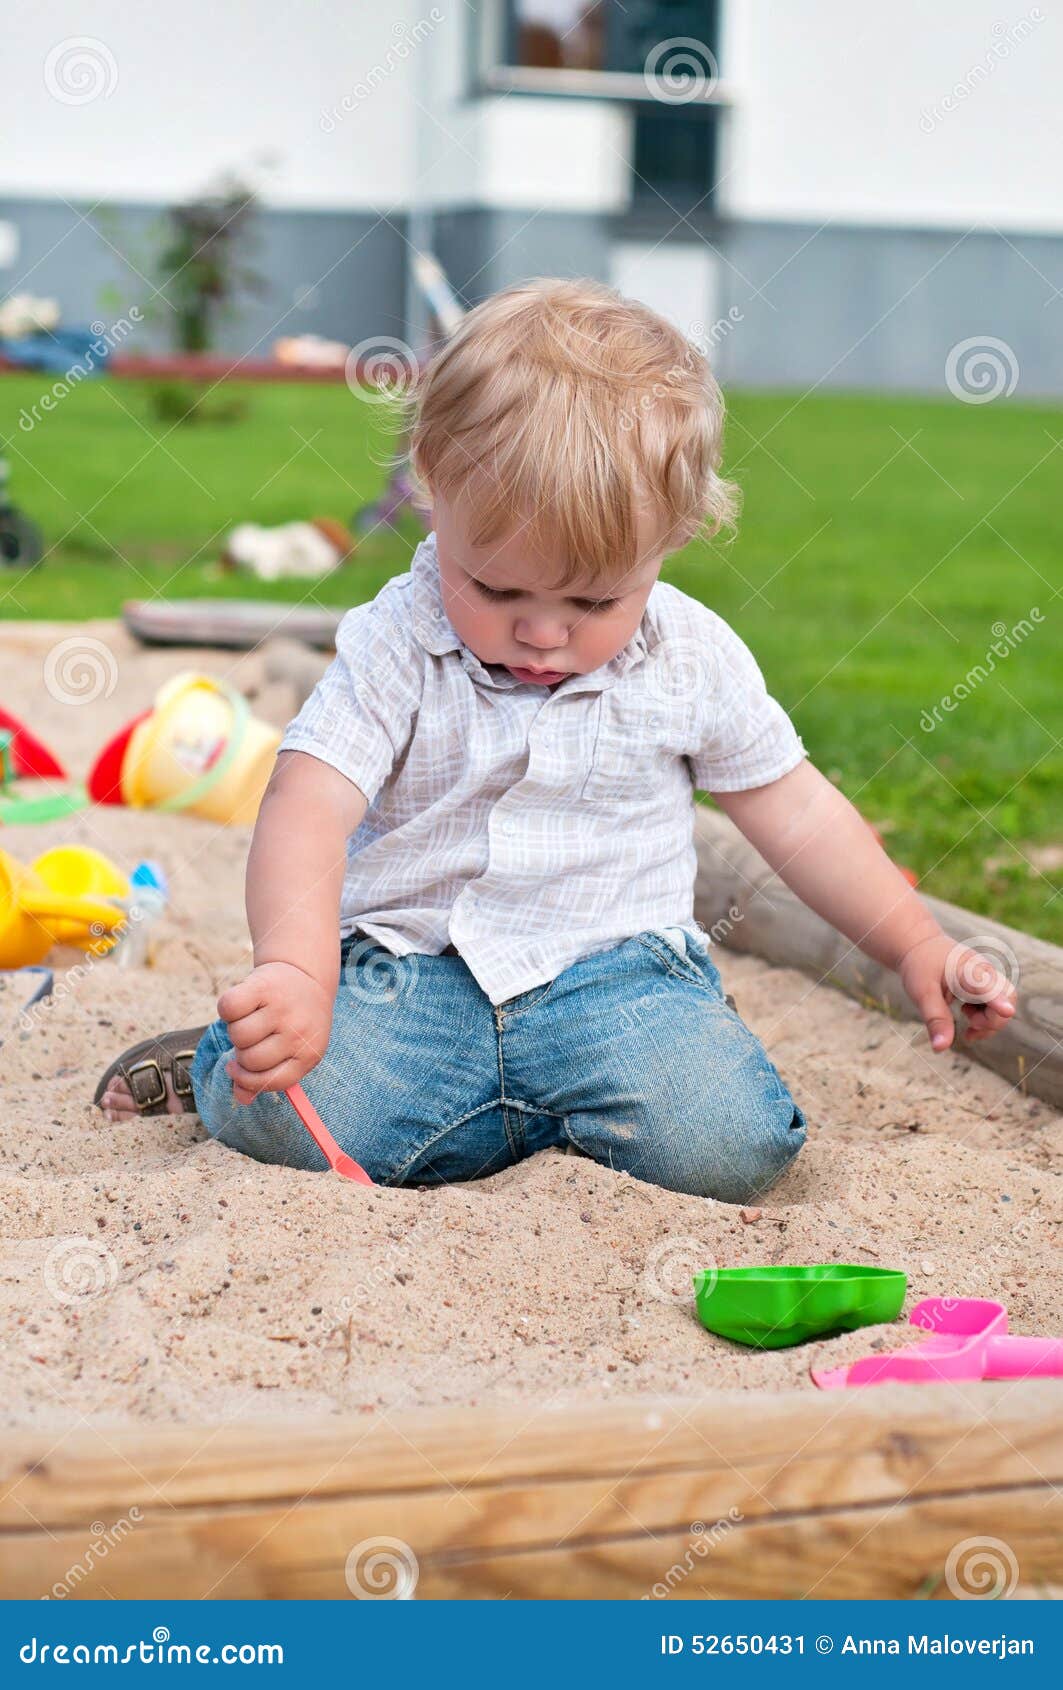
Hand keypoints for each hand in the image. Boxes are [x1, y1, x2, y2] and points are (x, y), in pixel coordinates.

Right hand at [217, 961, 333, 1104]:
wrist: (305, 974)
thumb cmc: (293, 1020)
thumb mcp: (290, 1051)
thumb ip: (266, 1076)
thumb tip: (241, 1099)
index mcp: (310, 1053)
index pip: (273, 1082)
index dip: (248, 1080)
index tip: (236, 1069)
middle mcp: (299, 1031)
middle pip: (249, 1059)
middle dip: (241, 1052)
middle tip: (250, 1038)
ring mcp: (283, 1008)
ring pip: (238, 1036)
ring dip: (234, 1029)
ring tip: (248, 1019)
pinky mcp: (264, 986)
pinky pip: (228, 1008)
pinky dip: (227, 1009)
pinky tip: (241, 1004)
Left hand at [897, 933, 1016, 1052]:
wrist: (921, 946)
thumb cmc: (921, 967)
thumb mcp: (922, 993)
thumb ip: (935, 1019)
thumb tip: (940, 1048)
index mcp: (967, 970)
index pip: (987, 986)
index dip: (998, 1000)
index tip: (1007, 1011)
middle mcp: (984, 972)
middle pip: (1008, 998)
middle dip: (993, 1021)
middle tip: (970, 1026)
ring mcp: (988, 978)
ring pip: (1004, 1005)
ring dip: (989, 1023)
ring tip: (967, 1025)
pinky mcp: (986, 986)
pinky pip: (997, 1006)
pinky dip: (986, 1019)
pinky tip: (968, 1021)